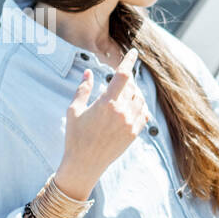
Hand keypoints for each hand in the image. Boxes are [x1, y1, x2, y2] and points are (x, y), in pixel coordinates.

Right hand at [57, 48, 149, 196]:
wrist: (85, 164)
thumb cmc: (75, 136)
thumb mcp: (74, 110)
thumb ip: (84, 89)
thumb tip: (89, 72)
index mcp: (107, 103)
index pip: (123, 76)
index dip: (129, 61)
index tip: (134, 52)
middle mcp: (122, 112)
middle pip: (132, 87)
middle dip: (128, 80)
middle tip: (119, 80)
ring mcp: (130, 124)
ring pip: (141, 100)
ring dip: (134, 93)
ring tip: (124, 94)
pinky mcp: (134, 134)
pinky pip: (144, 115)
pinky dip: (140, 107)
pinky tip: (132, 107)